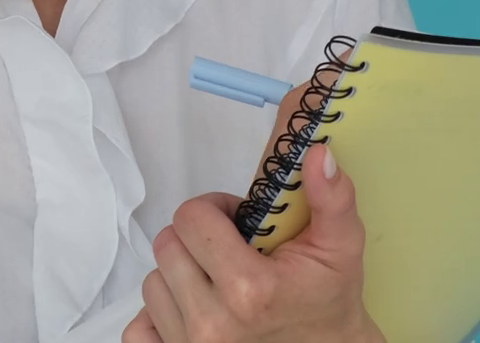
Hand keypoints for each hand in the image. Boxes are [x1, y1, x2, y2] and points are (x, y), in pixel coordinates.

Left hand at [122, 143, 383, 342]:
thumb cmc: (327, 299)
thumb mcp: (341, 246)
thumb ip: (331, 197)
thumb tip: (317, 153)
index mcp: (248, 288)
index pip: (191, 218)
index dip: (215, 211)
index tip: (239, 225)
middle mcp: (212, 323)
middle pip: (167, 246)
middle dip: (196, 240)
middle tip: (230, 251)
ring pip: (152, 282)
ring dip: (181, 275)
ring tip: (218, 283)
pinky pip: (138, 328)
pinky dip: (160, 316)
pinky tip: (194, 309)